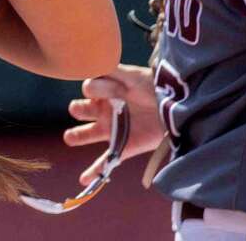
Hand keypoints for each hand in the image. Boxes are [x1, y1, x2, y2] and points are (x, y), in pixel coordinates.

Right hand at [64, 64, 162, 184]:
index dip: (93, 87)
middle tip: (81, 109)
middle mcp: (105, 110)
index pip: (88, 88)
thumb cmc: (153, 87)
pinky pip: (104, 162)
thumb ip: (113, 71)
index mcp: (106, 92)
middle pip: (80, 109)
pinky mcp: (123, 147)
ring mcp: (112, 129)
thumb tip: (93, 66)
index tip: (104, 87)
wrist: (175, 107)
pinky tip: (84, 180)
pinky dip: (94, 172)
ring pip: (86, 134)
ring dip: (76, 136)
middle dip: (78, 108)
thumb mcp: (133, 75)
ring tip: (70, 137)